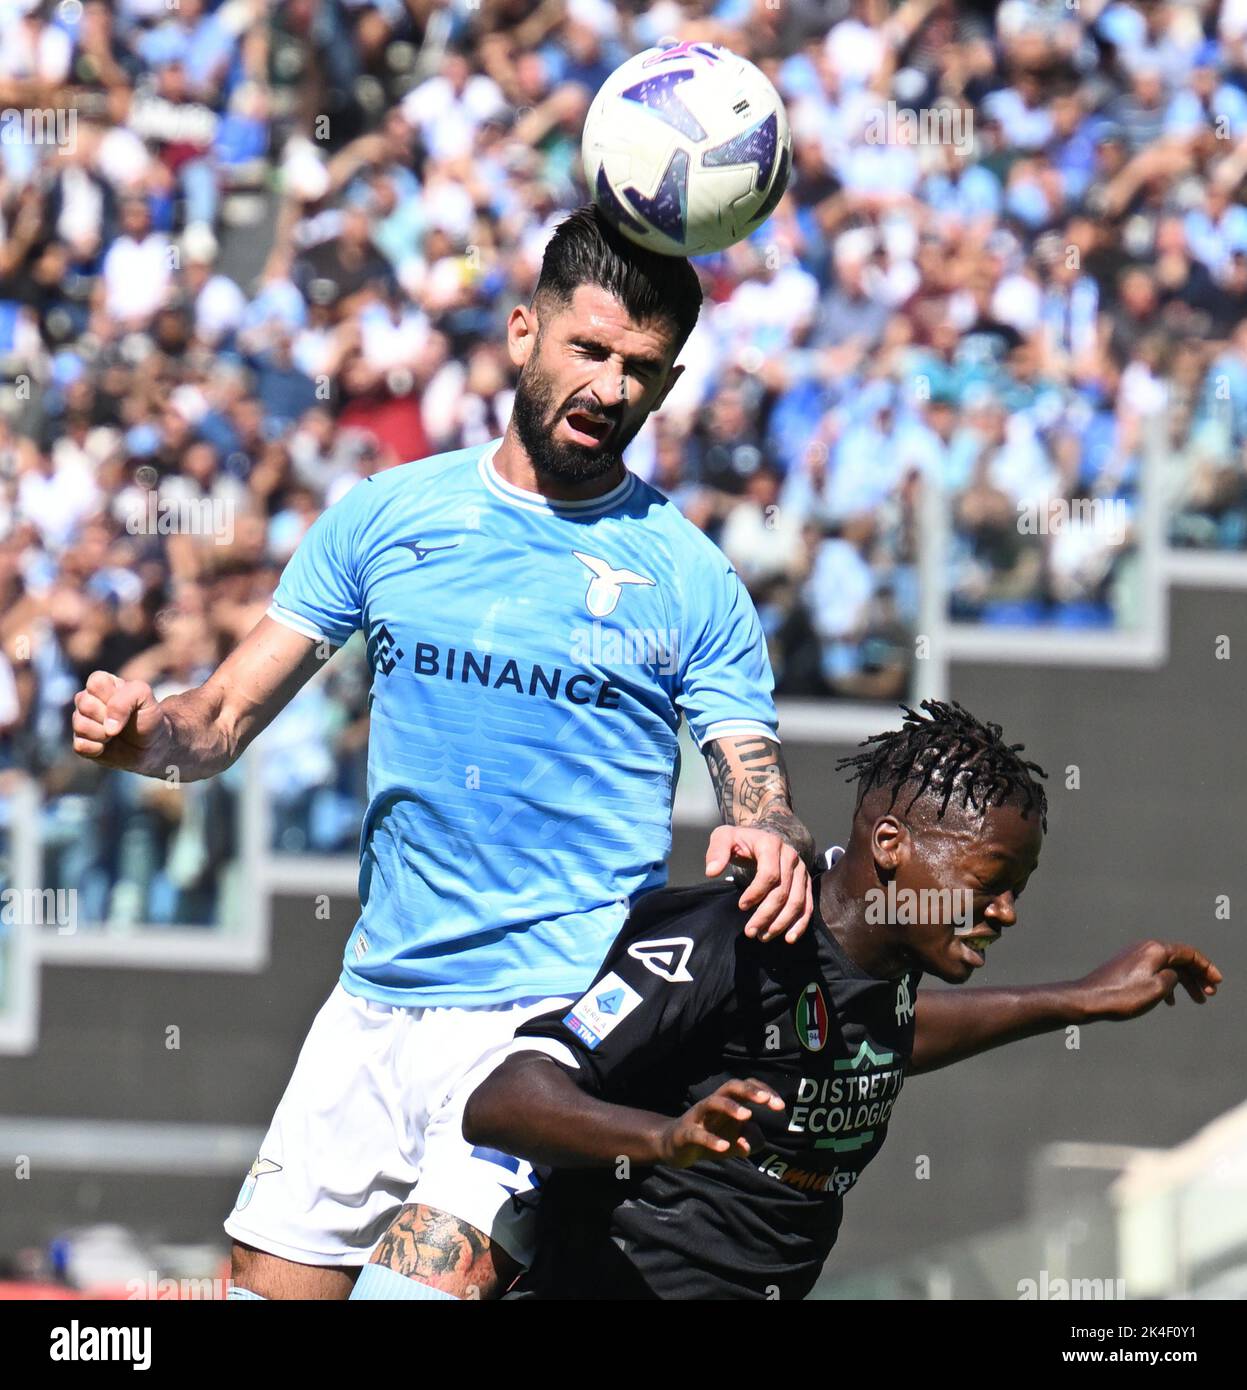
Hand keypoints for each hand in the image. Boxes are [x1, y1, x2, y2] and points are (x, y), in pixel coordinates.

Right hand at [72, 671, 168, 773]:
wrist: (152, 745)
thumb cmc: (147, 716)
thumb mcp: (144, 697)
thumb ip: (125, 700)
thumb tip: (108, 728)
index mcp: (102, 684)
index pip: (95, 682)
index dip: (112, 697)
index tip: (127, 705)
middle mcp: (87, 700)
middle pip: (85, 704)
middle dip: (108, 716)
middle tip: (122, 722)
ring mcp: (80, 721)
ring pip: (80, 725)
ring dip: (104, 735)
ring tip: (115, 735)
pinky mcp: (80, 742)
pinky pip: (80, 745)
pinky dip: (97, 749)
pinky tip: (106, 747)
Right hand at [659, 1079, 783, 1167]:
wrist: (676, 1147)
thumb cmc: (713, 1138)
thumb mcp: (738, 1142)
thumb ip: (752, 1141)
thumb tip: (748, 1145)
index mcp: (729, 1101)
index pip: (748, 1086)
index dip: (765, 1092)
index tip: (780, 1106)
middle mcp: (713, 1103)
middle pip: (730, 1086)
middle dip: (749, 1090)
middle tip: (766, 1100)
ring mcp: (698, 1116)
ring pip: (712, 1102)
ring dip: (730, 1107)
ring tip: (747, 1116)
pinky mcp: (685, 1133)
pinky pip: (697, 1133)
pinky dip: (711, 1140)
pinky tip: (725, 1146)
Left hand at [705, 825, 812, 942]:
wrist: (760, 838)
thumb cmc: (740, 840)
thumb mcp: (724, 837)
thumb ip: (716, 851)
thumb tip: (711, 871)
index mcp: (771, 845)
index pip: (769, 874)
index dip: (756, 893)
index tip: (741, 907)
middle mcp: (791, 857)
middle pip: (783, 892)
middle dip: (766, 915)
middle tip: (750, 932)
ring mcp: (801, 870)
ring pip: (797, 902)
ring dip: (781, 923)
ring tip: (763, 937)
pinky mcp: (805, 882)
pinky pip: (807, 905)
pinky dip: (800, 924)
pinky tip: (789, 938)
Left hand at [1078, 941, 1221, 1021]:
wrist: (1088, 999)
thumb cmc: (1122, 996)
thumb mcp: (1158, 989)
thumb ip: (1173, 977)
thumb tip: (1173, 974)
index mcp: (1155, 949)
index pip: (1189, 953)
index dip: (1206, 967)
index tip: (1217, 982)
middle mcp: (1145, 947)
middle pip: (1179, 958)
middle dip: (1197, 976)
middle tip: (1209, 994)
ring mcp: (1134, 955)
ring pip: (1167, 966)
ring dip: (1184, 981)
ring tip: (1197, 1000)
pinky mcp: (1126, 965)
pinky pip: (1154, 971)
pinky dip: (1167, 983)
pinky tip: (1171, 1001)